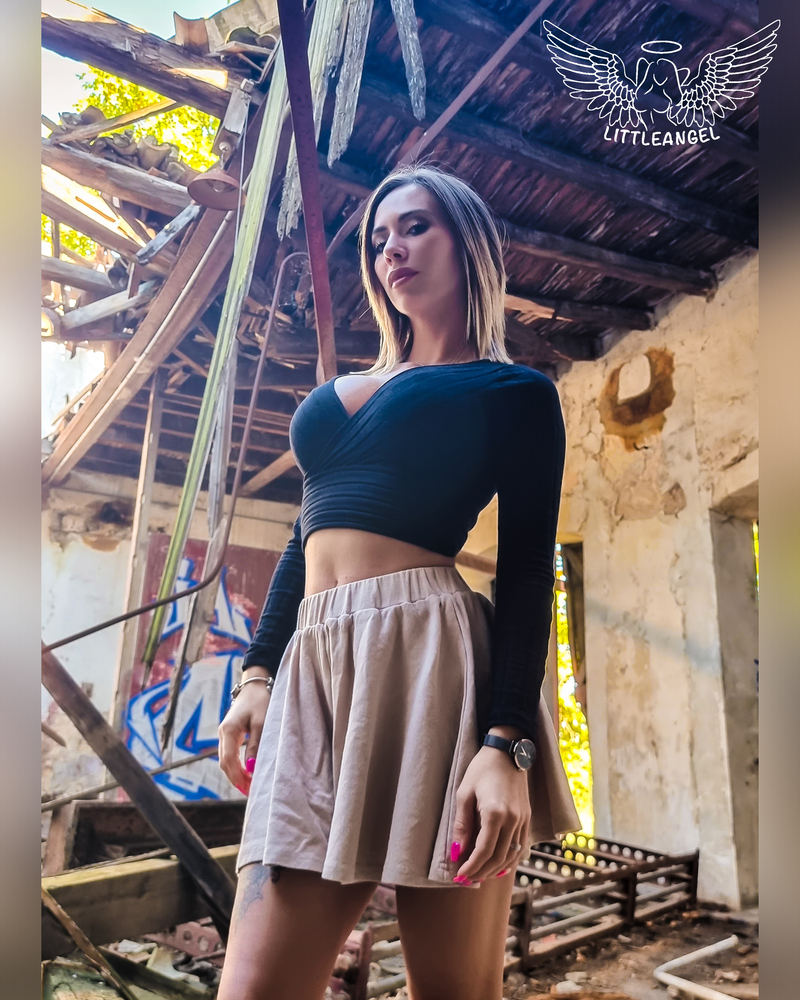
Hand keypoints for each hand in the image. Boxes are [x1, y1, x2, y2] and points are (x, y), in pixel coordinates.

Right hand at [217, 673, 270, 795]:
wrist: (255, 686)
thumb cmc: (260, 702)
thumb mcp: (261, 723)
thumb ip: (255, 745)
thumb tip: (251, 768)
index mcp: (228, 730)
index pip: (228, 760)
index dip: (237, 776)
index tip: (249, 788)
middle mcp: (223, 734)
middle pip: (224, 763)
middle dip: (236, 779)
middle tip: (251, 793)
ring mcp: (224, 735)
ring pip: (225, 761)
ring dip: (236, 774)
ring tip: (250, 787)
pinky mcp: (230, 735)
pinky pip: (229, 755)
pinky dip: (236, 767)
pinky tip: (247, 774)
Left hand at [450, 745, 530, 882]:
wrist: (507, 751)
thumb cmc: (482, 769)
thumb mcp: (464, 793)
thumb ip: (462, 824)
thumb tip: (457, 852)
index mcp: (495, 813)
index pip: (484, 851)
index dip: (471, 867)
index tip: (459, 876)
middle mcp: (513, 820)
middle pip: (499, 859)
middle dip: (481, 873)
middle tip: (466, 880)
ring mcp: (523, 820)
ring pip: (511, 856)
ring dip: (495, 870)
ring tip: (479, 875)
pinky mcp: (527, 817)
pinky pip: (520, 847)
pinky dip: (509, 860)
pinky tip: (497, 864)